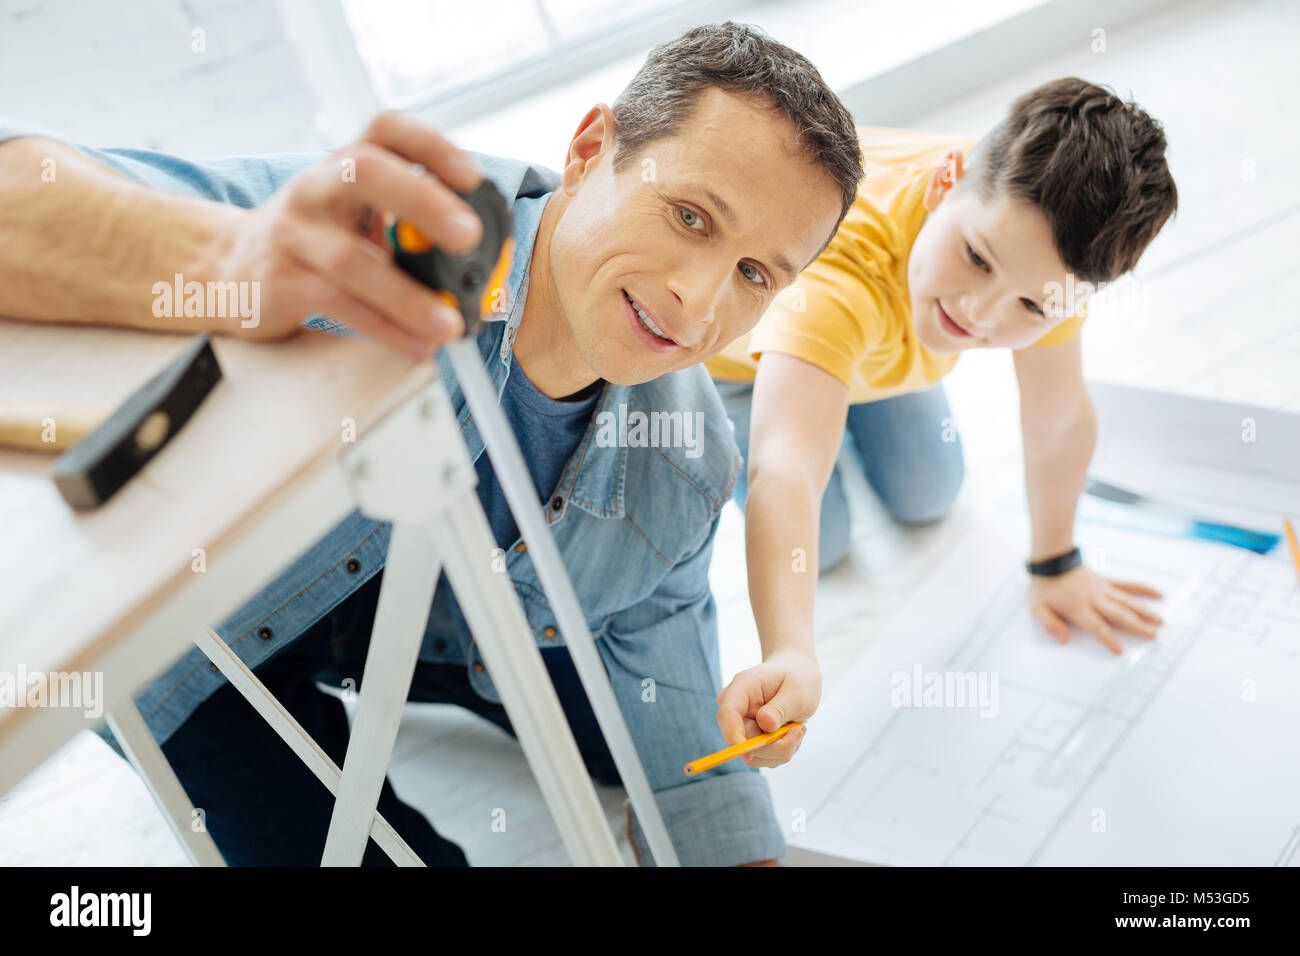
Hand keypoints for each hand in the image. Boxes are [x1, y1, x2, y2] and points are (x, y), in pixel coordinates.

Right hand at [214, 111, 483, 357]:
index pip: (385, 130)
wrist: (228, 269)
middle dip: (423, 200)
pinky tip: (417, 344)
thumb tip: (489, 278)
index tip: (472, 175)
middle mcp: (316, 188)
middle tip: (469, 236)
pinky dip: (385, 329)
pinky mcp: (281, 281)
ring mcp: (294, 233)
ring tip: (449, 324)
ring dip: (408, 296)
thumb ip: (411, 231)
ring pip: (351, 259)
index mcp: (344, 165)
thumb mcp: (355, 216)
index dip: (431, 145)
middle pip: (365, 172)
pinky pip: (337, 305)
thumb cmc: (313, 241)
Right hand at [715, 648, 819, 768]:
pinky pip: (763, 756)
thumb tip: (765, 724)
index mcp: (742, 687)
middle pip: (743, 741)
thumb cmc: (797, 679)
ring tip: (797, 728)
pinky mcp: (749, 738)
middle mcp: (735, 707)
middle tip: (799, 731)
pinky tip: (791, 732)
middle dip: (774, 745)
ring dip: (782, 749)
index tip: (747, 754)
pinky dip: (781, 750)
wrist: (798, 676)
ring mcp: (741, 724)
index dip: (733, 736)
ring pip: (754, 754)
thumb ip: (780, 708)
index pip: (728, 714)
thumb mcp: (796, 691)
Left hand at [1028, 563, 1162, 653]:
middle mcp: (1094, 599)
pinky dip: (1143, 589)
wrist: (1051, 559)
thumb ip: (1049, 625)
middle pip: (1119, 614)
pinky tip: (1157, 593)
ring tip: (1159, 621)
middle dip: (1136, 626)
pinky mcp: (1106, 581)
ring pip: (1127, 601)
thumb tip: (1063, 639)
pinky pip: (1127, 585)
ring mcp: (1103, 589)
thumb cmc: (1044, 585)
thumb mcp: (1037, 608)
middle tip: (1153, 635)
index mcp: (1078, 608)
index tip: (1120, 650)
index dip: (1108, 639)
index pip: (1096, 626)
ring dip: (1144, 611)